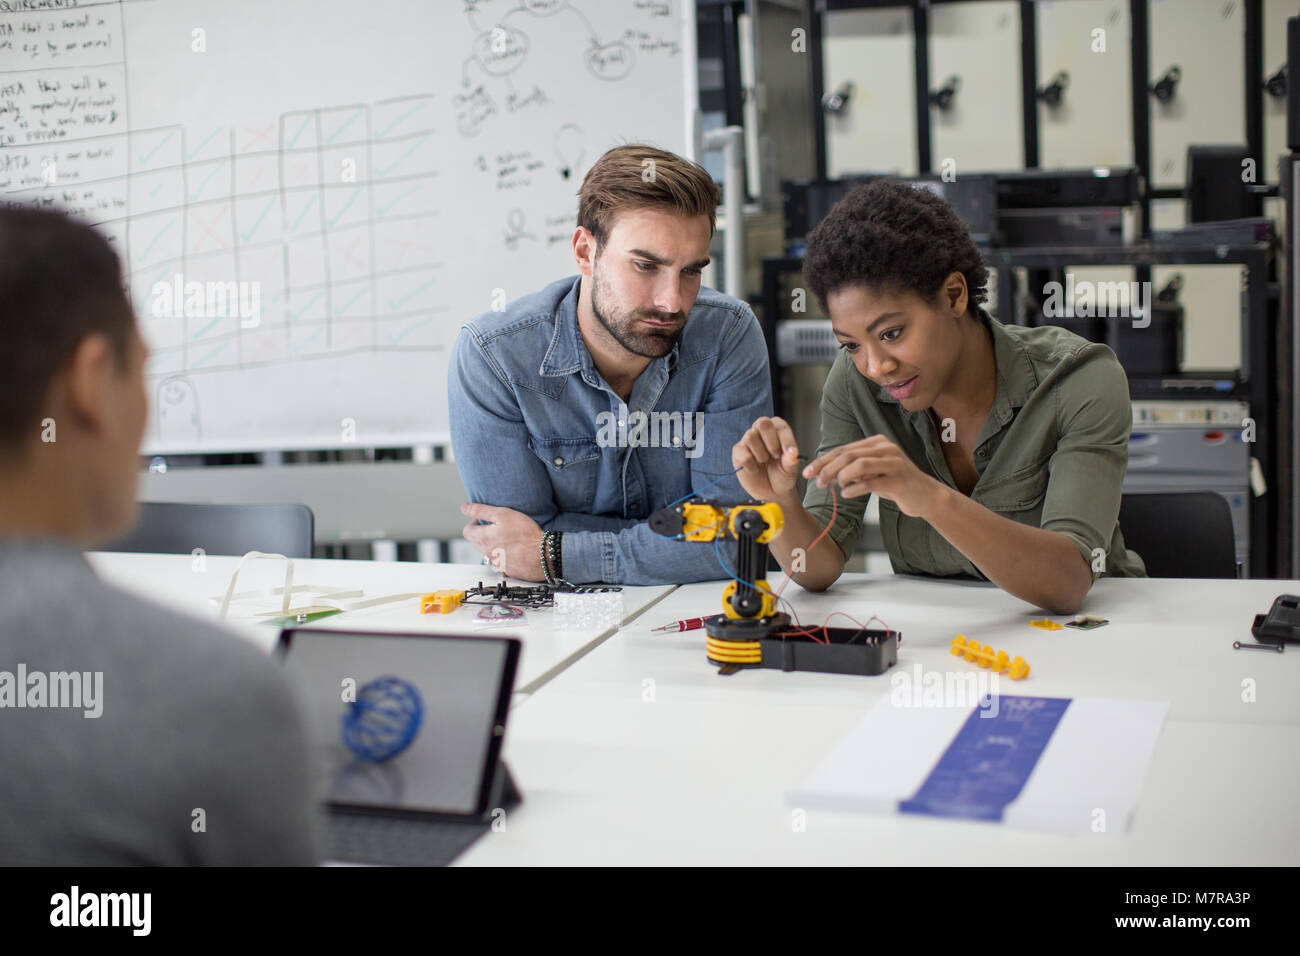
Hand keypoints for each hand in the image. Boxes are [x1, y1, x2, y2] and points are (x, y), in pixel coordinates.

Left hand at [460, 503, 544, 580]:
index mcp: (484, 538)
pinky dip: (503, 554)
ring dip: (491, 544)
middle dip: (480, 533)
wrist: (542, 555)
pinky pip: (500, 561)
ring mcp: (497, 563)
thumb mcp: (502, 514)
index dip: (472, 523)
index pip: (467, 531)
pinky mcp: (508, 569)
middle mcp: (487, 552)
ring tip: (505, 537)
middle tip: (493, 527)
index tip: (481, 520)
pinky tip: (514, 548)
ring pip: (487, 552)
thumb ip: (481, 510)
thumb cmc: (525, 534)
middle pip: (475, 542)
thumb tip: (465, 507)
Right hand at [732, 416, 800, 501]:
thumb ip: (791, 461)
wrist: (771, 491)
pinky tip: (755, 470)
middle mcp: (761, 432)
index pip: (780, 426)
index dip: (786, 438)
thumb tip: (792, 454)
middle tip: (776, 456)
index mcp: (777, 431)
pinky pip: (742, 452)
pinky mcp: (738, 452)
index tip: (791, 453)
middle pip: (763, 423)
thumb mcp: (790, 470)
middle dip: (771, 441)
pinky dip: (750, 464)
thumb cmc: (782, 475)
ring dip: (761, 454)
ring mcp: (748, 441)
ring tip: (764, 462)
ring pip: (750, 436)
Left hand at [803, 435, 946, 517]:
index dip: (823, 461)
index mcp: (878, 442)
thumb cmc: (895, 484)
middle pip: (848, 455)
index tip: (808, 472)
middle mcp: (886, 448)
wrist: (925, 496)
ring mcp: (894, 463)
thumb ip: (853, 468)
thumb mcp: (873, 471)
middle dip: (827, 468)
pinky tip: (847, 494)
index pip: (844, 449)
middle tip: (817, 482)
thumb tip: (824, 472)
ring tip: (835, 487)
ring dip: (840, 477)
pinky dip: (854, 489)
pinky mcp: (898, 480)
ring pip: (858, 465)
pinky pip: (869, 483)